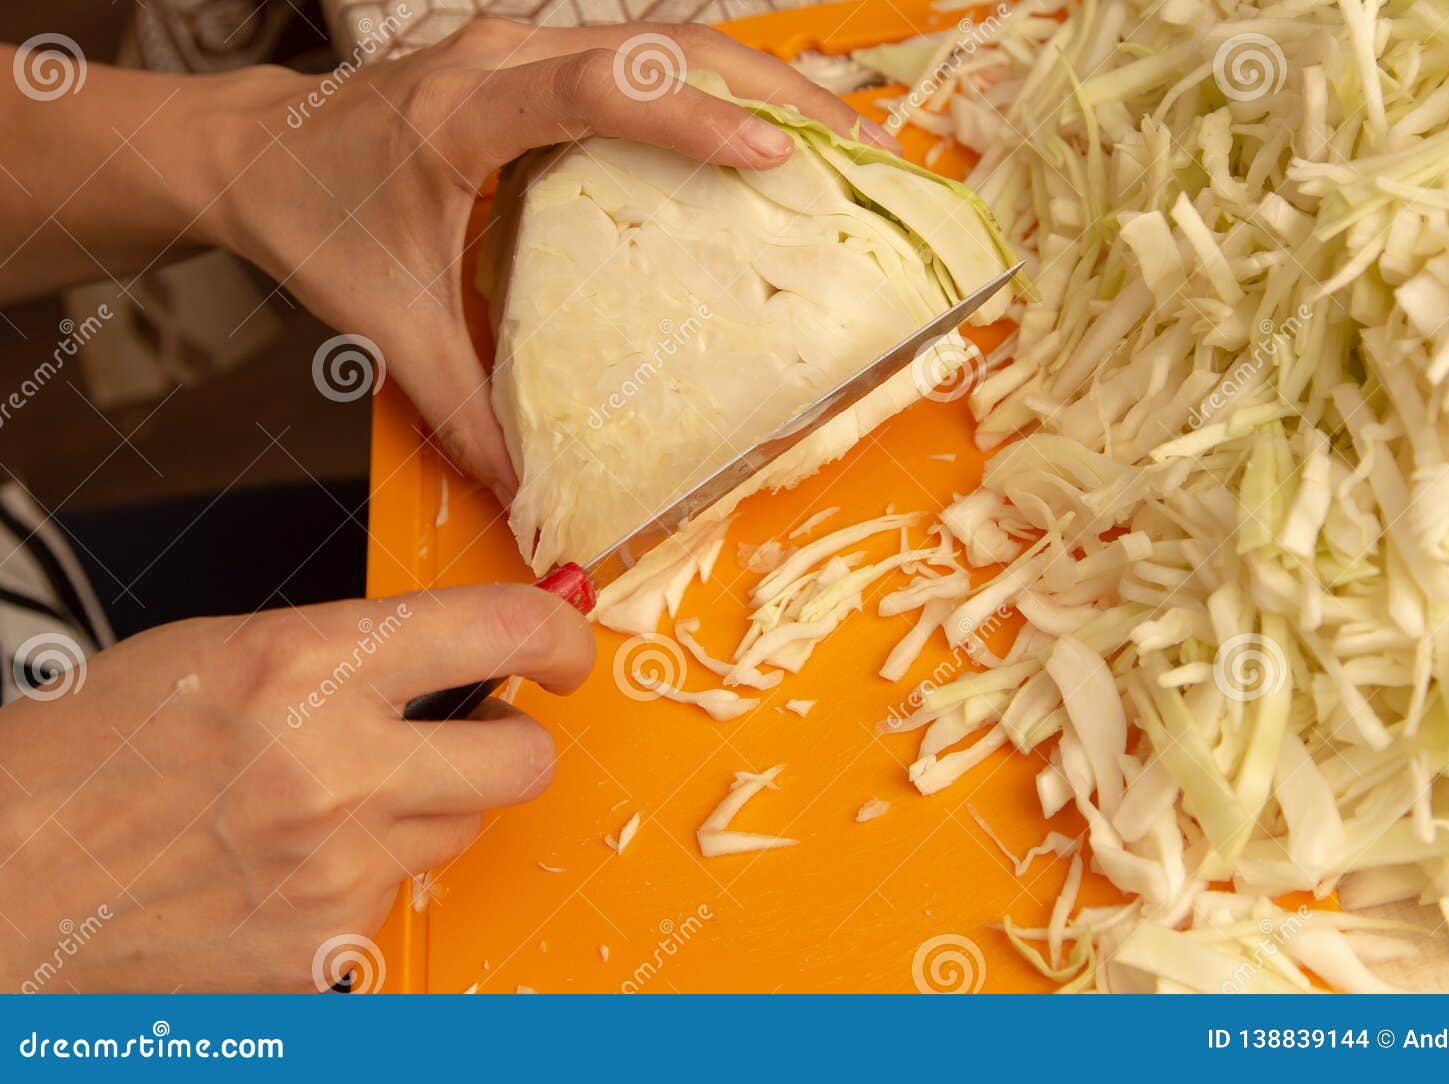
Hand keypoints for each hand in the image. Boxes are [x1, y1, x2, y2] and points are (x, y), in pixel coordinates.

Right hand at [0, 585, 592, 991]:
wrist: (2, 875)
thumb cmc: (88, 754)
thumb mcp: (223, 650)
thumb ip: (350, 650)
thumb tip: (450, 656)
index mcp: (309, 666)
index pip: (502, 632)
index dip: (558, 637)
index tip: (564, 650)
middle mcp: (337, 768)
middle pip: (523, 758)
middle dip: (514, 741)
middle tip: (480, 732)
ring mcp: (336, 868)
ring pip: (463, 832)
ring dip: (428, 811)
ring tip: (340, 800)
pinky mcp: (325, 947)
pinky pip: (394, 900)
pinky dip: (364, 879)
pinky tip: (291, 863)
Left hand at [198, 19, 895, 501]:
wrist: (255, 151)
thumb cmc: (315, 218)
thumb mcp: (386, 319)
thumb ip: (459, 405)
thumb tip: (526, 491)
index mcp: (462, 112)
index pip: (591, 88)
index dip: (686, 115)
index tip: (766, 155)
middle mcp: (500, 57)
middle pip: (658, 42)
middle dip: (769, 87)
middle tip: (858, 145)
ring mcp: (522, 45)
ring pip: (664, 35)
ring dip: (759, 78)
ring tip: (844, 134)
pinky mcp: (537, 58)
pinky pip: (644, 55)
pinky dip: (717, 85)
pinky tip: (770, 125)